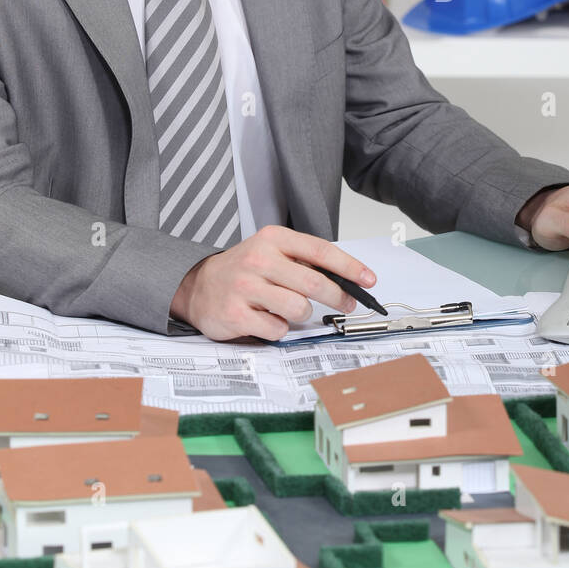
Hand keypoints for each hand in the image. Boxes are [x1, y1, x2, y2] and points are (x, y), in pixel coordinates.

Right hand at [170, 225, 377, 340]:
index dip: (349, 266)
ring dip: (302, 314)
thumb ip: (304, 262)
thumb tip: (347, 279)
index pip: (320, 251)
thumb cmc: (245, 270)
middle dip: (338, 297)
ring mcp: (245, 287)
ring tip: (288, 308)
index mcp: (273, 238)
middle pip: (314, 283)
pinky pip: (277, 329)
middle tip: (347, 304)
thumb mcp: (272, 252)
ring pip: (298, 309)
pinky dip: (279, 328)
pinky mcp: (235, 314)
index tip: (369, 280)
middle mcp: (259, 259)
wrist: (199, 285)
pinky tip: (267, 319)